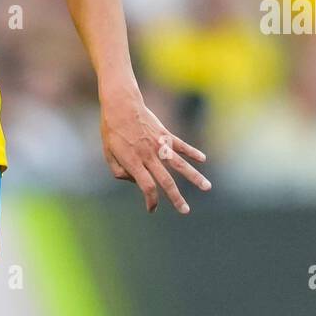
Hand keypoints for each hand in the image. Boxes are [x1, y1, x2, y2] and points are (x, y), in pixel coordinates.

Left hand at [100, 87, 210, 214]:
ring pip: (180, 164)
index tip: (152, 208)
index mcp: (134, 162)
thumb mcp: (108, 153)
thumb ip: (119, 171)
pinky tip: (203, 159)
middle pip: (166, 181)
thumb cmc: (112, 130)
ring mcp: (159, 144)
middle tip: (185, 211)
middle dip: (176, 198)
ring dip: (194, 177)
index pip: (147, 187)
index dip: (151, 200)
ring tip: (207, 187)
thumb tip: (135, 180)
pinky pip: (181, 145)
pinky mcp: (165, 134)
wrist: (121, 104)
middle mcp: (149, 155)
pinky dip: (193, 152)